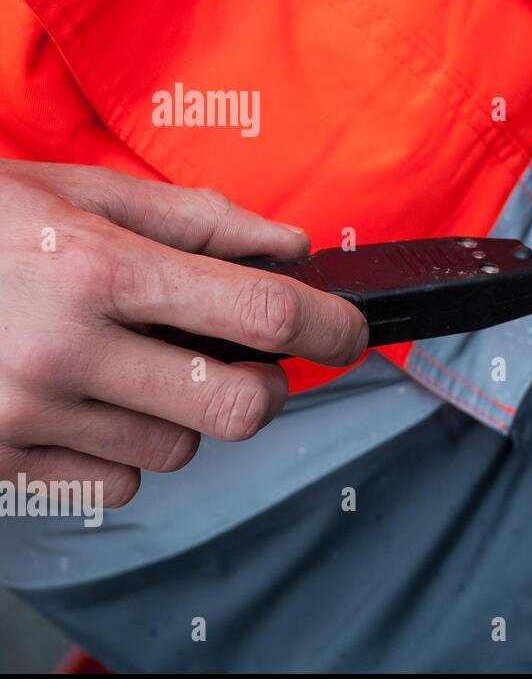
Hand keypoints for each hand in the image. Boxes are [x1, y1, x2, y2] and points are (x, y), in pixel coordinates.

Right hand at [0, 161, 367, 505]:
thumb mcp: (76, 193)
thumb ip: (195, 222)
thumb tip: (289, 248)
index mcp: (98, 269)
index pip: (262, 314)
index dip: (330, 328)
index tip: (350, 332)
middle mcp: (67, 349)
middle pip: (239, 407)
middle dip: (265, 386)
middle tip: (247, 358)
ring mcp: (29, 415)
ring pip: (180, 452)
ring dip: (183, 416)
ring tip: (132, 365)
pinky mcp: (3, 462)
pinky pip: (119, 484)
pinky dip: (125, 453)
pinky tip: (88, 404)